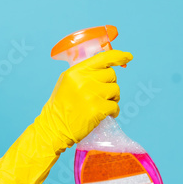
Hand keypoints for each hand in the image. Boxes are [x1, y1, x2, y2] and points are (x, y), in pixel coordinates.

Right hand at [0, 49, 131, 183]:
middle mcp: (84, 80)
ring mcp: (91, 95)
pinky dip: (113, 111)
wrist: (54, 127)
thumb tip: (106, 65)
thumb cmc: (61, 105)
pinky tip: (104, 115)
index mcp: (76, 71)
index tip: (128, 57)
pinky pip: (115, 106)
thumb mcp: (67, 82)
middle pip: (111, 75)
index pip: (103, 58)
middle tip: (101, 95)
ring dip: (112, 98)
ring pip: (116, 90)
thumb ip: (84, 73)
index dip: (118, 56)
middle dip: (109, 84)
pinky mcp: (98, 109)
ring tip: (101, 105)